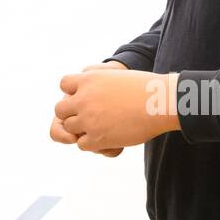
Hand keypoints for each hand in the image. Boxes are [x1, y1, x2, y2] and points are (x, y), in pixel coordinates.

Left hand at [52, 68, 181, 152]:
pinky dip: (92, 144)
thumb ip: (97, 77)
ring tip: (100, 128)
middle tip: (87, 117)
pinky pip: (82, 144)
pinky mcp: (97, 137)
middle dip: (71, 113)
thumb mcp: (115, 75)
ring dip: (82, 129)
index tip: (85, 97)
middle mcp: (83, 98)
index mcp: (88, 79)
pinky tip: (107, 139)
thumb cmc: (144, 87)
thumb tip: (86, 74)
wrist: (160, 103)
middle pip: (60, 109)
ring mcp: (88, 119)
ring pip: (69, 128)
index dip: (72, 92)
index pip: (64, 84)